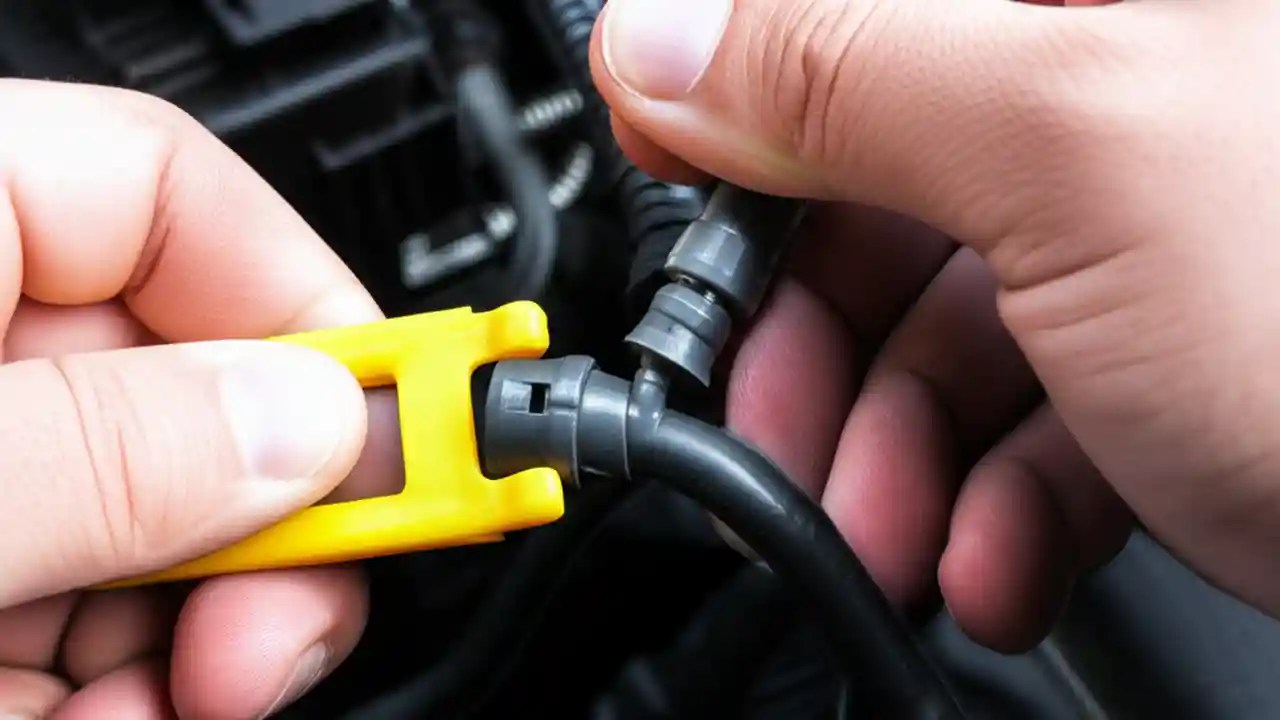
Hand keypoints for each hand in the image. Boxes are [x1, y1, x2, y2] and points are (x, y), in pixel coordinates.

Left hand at [0, 80, 403, 717]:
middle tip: (285, 628)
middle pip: (187, 389)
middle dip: (267, 527)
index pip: (170, 192)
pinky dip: (115, 684)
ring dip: (197, 639)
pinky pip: (71, 613)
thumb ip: (114, 450)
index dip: (311, 308)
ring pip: (145, 527)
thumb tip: (315, 427)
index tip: (412, 434)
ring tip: (182, 707)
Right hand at [590, 0, 1279, 650]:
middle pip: (889, 173)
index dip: (744, 76)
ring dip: (891, 446)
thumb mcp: (1073, 146)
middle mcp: (1135, 83)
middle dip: (815, 325)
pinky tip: (992, 556)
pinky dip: (991, 496)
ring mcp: (1159, 225)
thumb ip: (842, 69)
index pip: (860, 6)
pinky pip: (1038, 406)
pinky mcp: (1184, 354)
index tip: (677, 166)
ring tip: (891, 531)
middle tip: (773, 417)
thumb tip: (664, 41)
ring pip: (951, 314)